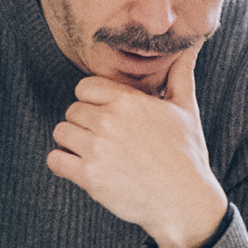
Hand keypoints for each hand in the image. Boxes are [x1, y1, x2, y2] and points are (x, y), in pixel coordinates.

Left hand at [47, 44, 228, 247]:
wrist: (185, 201)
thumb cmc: (187, 155)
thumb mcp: (186, 109)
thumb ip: (181, 74)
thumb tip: (191, 46)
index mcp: (128, 101)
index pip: (85, 87)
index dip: (93, 101)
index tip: (106, 115)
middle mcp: (109, 120)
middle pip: (72, 110)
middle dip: (84, 124)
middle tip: (103, 139)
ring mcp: (97, 148)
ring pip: (61, 133)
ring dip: (72, 143)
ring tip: (92, 153)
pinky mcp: (89, 176)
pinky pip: (55, 160)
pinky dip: (62, 164)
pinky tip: (80, 168)